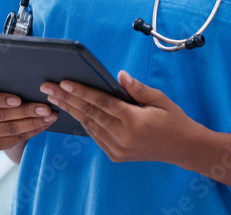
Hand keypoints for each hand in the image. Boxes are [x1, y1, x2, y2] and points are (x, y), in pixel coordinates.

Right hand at [0, 84, 56, 152]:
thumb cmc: (1, 92)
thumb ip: (6, 83)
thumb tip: (29, 80)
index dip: (0, 100)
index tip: (18, 99)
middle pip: (1, 115)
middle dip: (26, 111)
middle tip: (45, 108)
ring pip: (11, 129)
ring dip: (33, 123)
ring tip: (49, 116)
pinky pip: (15, 139)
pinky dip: (33, 131)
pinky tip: (44, 124)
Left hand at [40, 71, 202, 165]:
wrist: (183, 148)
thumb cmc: (172, 119)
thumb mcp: (159, 99)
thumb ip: (137, 88)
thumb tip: (119, 75)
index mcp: (133, 121)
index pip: (101, 102)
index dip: (81, 91)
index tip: (63, 82)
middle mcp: (123, 137)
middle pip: (89, 113)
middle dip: (66, 98)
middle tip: (47, 87)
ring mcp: (118, 148)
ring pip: (89, 125)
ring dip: (70, 109)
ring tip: (53, 98)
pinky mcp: (116, 155)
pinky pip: (95, 135)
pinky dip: (83, 122)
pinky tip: (71, 110)